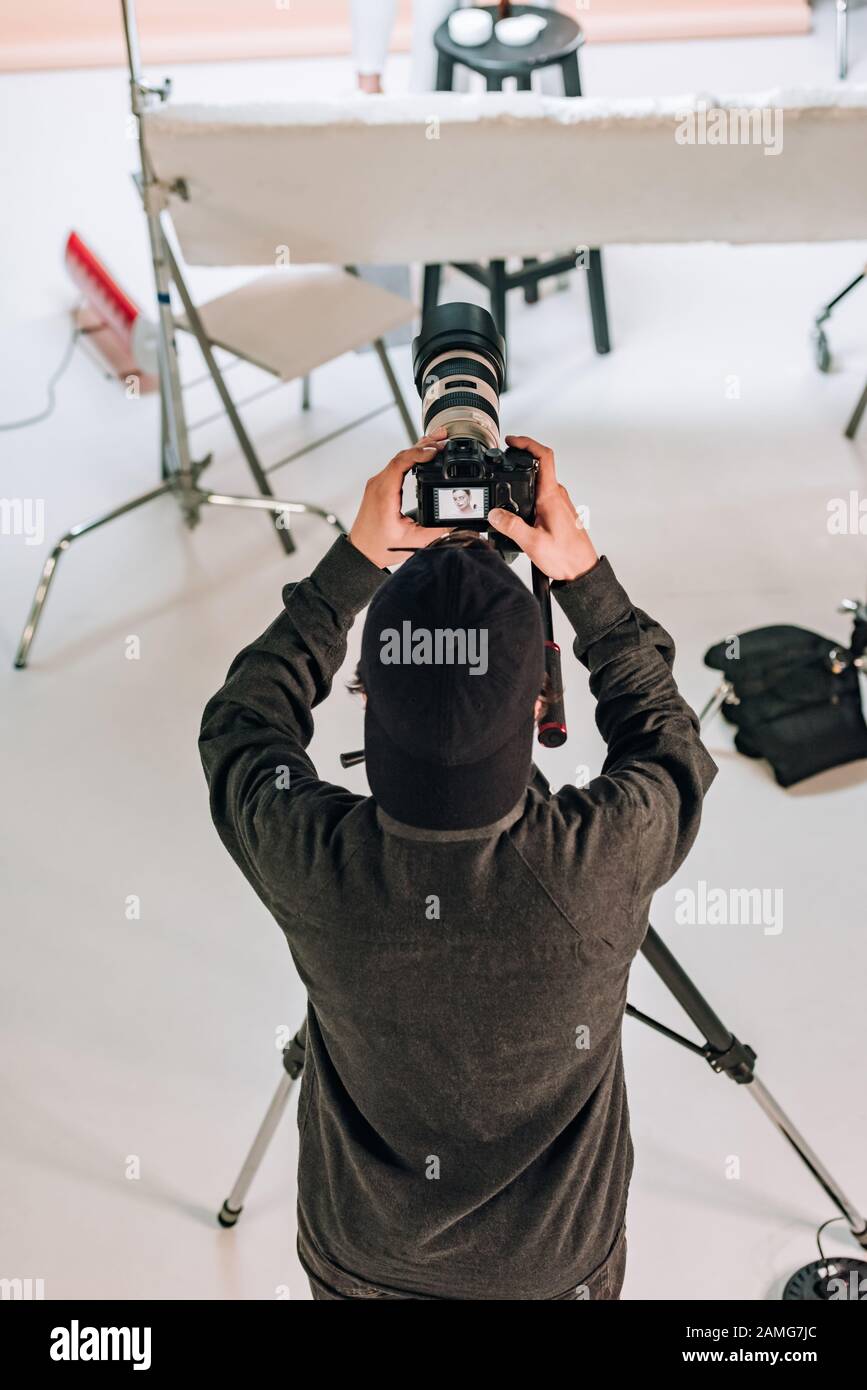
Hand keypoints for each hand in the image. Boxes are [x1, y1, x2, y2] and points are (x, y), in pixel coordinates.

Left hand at [349, 430, 451, 568]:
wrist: (361, 551)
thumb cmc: (379, 546)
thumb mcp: (412, 540)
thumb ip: (436, 532)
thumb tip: (457, 524)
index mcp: (384, 494)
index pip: (400, 462)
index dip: (418, 453)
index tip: (435, 450)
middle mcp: (379, 484)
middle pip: (402, 455)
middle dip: (424, 445)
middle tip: (444, 438)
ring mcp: (378, 483)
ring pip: (399, 458)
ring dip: (418, 448)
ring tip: (439, 441)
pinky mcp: (380, 485)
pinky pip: (396, 465)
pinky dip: (412, 457)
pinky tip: (424, 454)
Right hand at [487, 436, 597, 581]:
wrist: (582, 571)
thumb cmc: (566, 557)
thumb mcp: (532, 543)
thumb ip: (511, 526)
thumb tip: (494, 514)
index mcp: (551, 496)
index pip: (544, 457)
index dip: (527, 444)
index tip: (512, 441)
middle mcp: (558, 495)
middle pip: (539, 467)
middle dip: (520, 461)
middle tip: (503, 461)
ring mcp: (560, 503)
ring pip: (540, 483)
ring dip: (524, 480)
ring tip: (506, 485)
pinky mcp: (559, 512)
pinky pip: (542, 495)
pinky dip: (529, 494)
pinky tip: (519, 507)